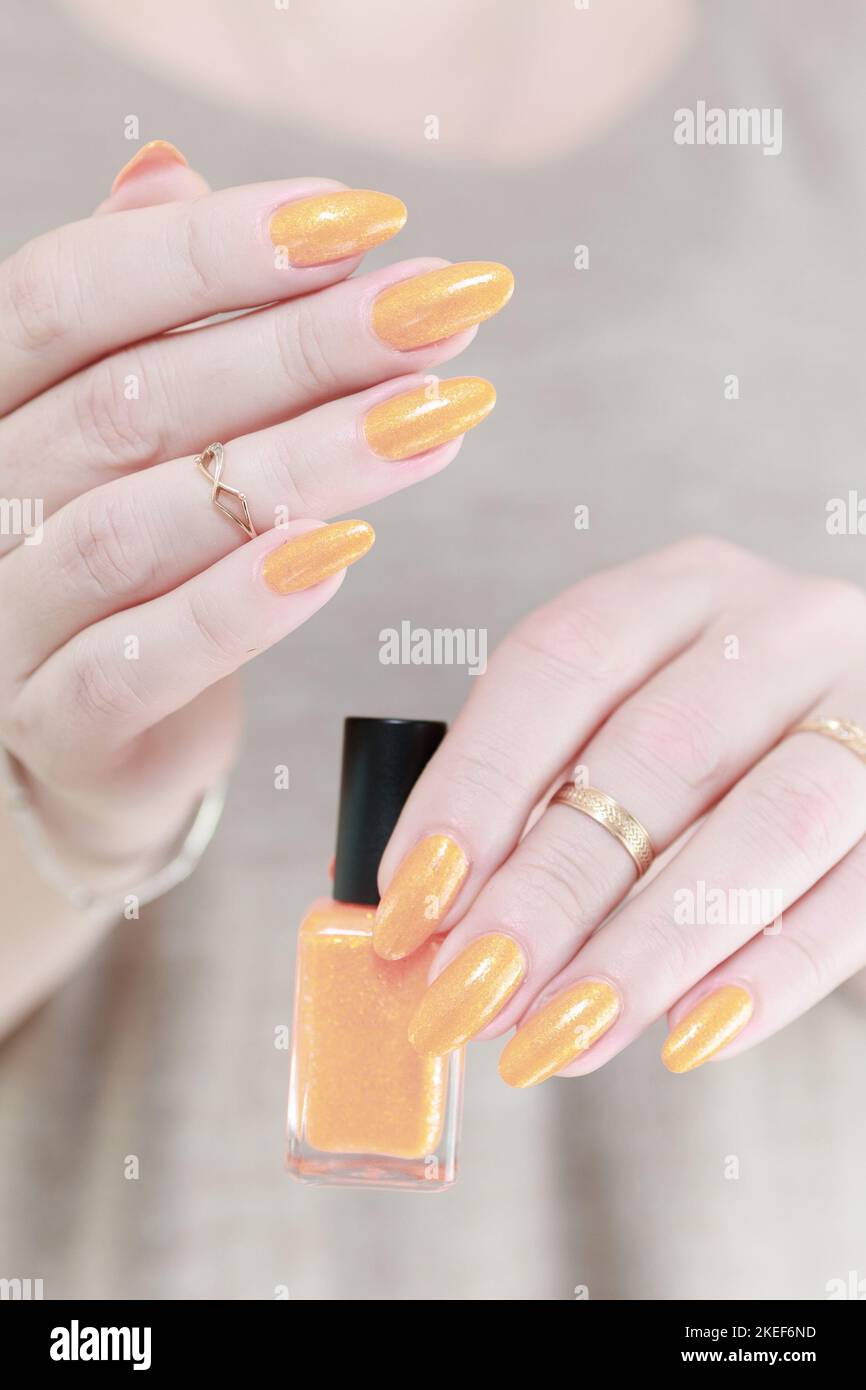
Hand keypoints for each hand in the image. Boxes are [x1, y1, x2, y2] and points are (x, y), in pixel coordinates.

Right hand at [0, 141, 511, 885]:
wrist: (92, 735)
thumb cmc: (128, 557)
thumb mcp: (122, 423)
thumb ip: (138, 310)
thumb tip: (170, 170)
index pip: (64, 295)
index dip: (207, 250)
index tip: (359, 219)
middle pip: (126, 401)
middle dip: (298, 347)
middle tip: (434, 311)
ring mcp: (4, 621)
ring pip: (139, 526)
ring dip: (299, 464)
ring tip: (427, 416)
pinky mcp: (59, 727)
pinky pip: (139, 663)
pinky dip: (241, 607)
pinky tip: (344, 547)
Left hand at [373, 537, 865, 1082]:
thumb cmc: (729, 735)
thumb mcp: (638, 715)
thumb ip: (549, 794)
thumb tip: (431, 920)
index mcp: (683, 589)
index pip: (562, 661)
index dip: (477, 780)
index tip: (411, 896)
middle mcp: (782, 627)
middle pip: (658, 751)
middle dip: (552, 886)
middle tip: (473, 989)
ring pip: (769, 824)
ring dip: (651, 945)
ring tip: (562, 1034)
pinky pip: (859, 896)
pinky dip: (772, 975)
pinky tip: (689, 1035)